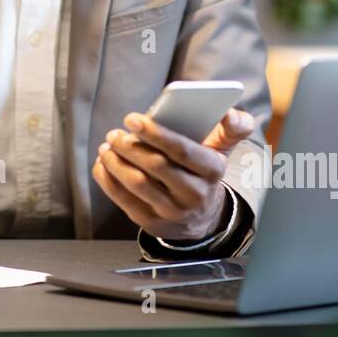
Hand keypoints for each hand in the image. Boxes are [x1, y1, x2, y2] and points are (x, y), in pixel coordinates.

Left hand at [93, 107, 255, 241]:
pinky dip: (108, 179)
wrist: (201, 217)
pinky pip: (123, 199)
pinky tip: (103, 164)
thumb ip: (234, 126)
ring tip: (107, 146)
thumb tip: (227, 113)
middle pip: (155, 166)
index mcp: (213, 170)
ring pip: (137, 183)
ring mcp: (173, 212)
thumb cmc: (204, 170)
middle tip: (114, 133)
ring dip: (115, 162)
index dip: (155, 133)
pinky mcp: (152, 223)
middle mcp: (195, 194)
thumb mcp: (223, 149)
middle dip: (129, 146)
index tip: (132, 118)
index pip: (182, 150)